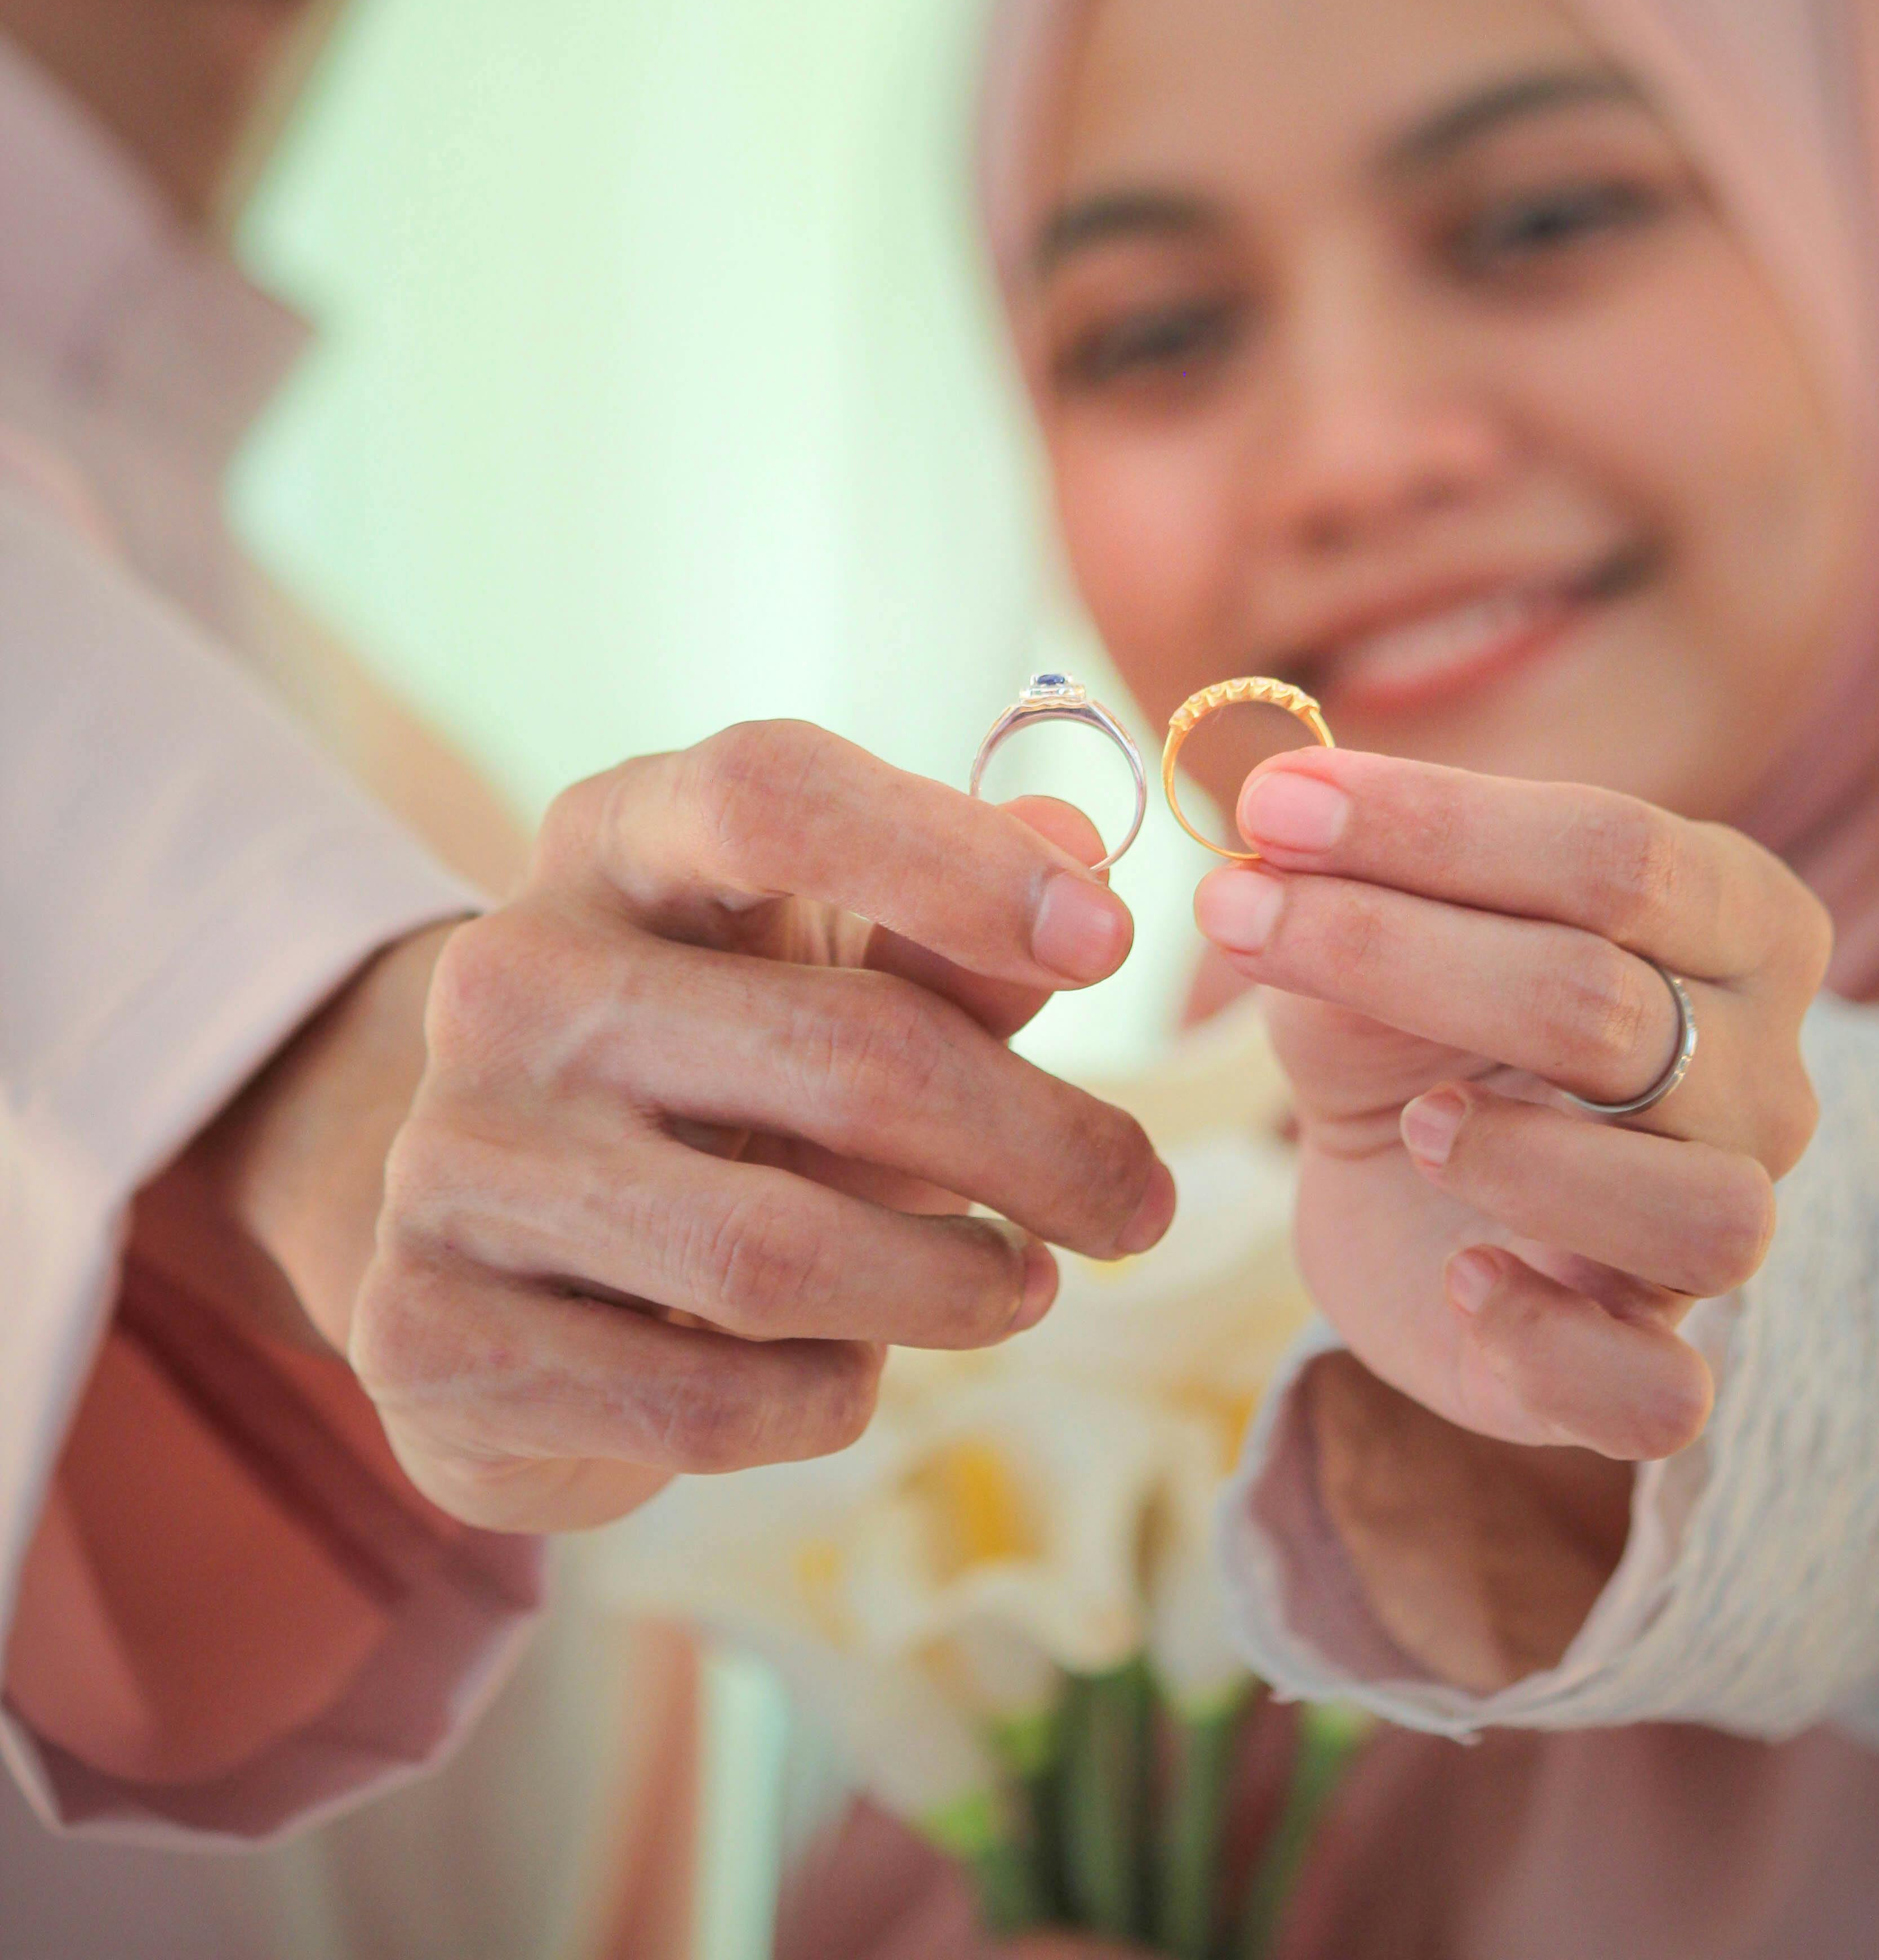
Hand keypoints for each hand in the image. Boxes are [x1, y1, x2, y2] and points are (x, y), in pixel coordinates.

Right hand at [186, 722, 1170, 1531]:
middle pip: (839, 1051)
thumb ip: (950, 932)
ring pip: (778, 1249)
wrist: (497, 1234)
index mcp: (610, 840)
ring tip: (1020, 1285)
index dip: (956, 861)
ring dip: (949, 1286)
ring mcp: (450, 1155)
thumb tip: (1086, 850)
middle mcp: (508, 975)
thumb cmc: (718, 1064)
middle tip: (1141, 1201)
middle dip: (1038, 1142)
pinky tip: (853, 1369)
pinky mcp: (427, 1329)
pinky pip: (702, 1395)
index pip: (770, 793)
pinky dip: (826, 1395)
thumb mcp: (827, 968)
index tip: (1112, 943)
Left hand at [1197, 749, 1826, 1461]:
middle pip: (1610, 1004)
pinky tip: (1464, 1278)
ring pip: (1698, 1209)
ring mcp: (1724, 1227)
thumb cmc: (1409, 1021)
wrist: (1396, 1192)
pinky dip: (1557, 1341)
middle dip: (1399, 953)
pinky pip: (1660, 1391)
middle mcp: (1763, 1074)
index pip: (1616, 853)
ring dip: (1529, 1160)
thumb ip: (1341, 868)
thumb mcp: (1367, 920)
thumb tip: (1273, 817)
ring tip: (1411, 1124)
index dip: (1432, 826)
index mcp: (1730, 919)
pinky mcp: (1655, 1367)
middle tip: (1236, 918)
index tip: (1266, 808)